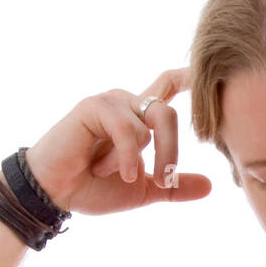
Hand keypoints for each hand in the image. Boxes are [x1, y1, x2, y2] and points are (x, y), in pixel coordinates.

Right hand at [22, 67, 211, 215]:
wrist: (54, 193)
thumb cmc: (93, 188)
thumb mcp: (143, 190)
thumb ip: (174, 187)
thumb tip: (210, 186)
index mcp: (139, 118)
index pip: (168, 86)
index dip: (189, 77)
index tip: (208, 73)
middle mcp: (127, 103)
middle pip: (168, 113)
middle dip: (171, 151)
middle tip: (164, 180)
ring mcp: (110, 102)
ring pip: (151, 123)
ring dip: (140, 159)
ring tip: (117, 174)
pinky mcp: (94, 107)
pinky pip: (128, 130)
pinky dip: (126, 157)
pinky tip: (111, 171)